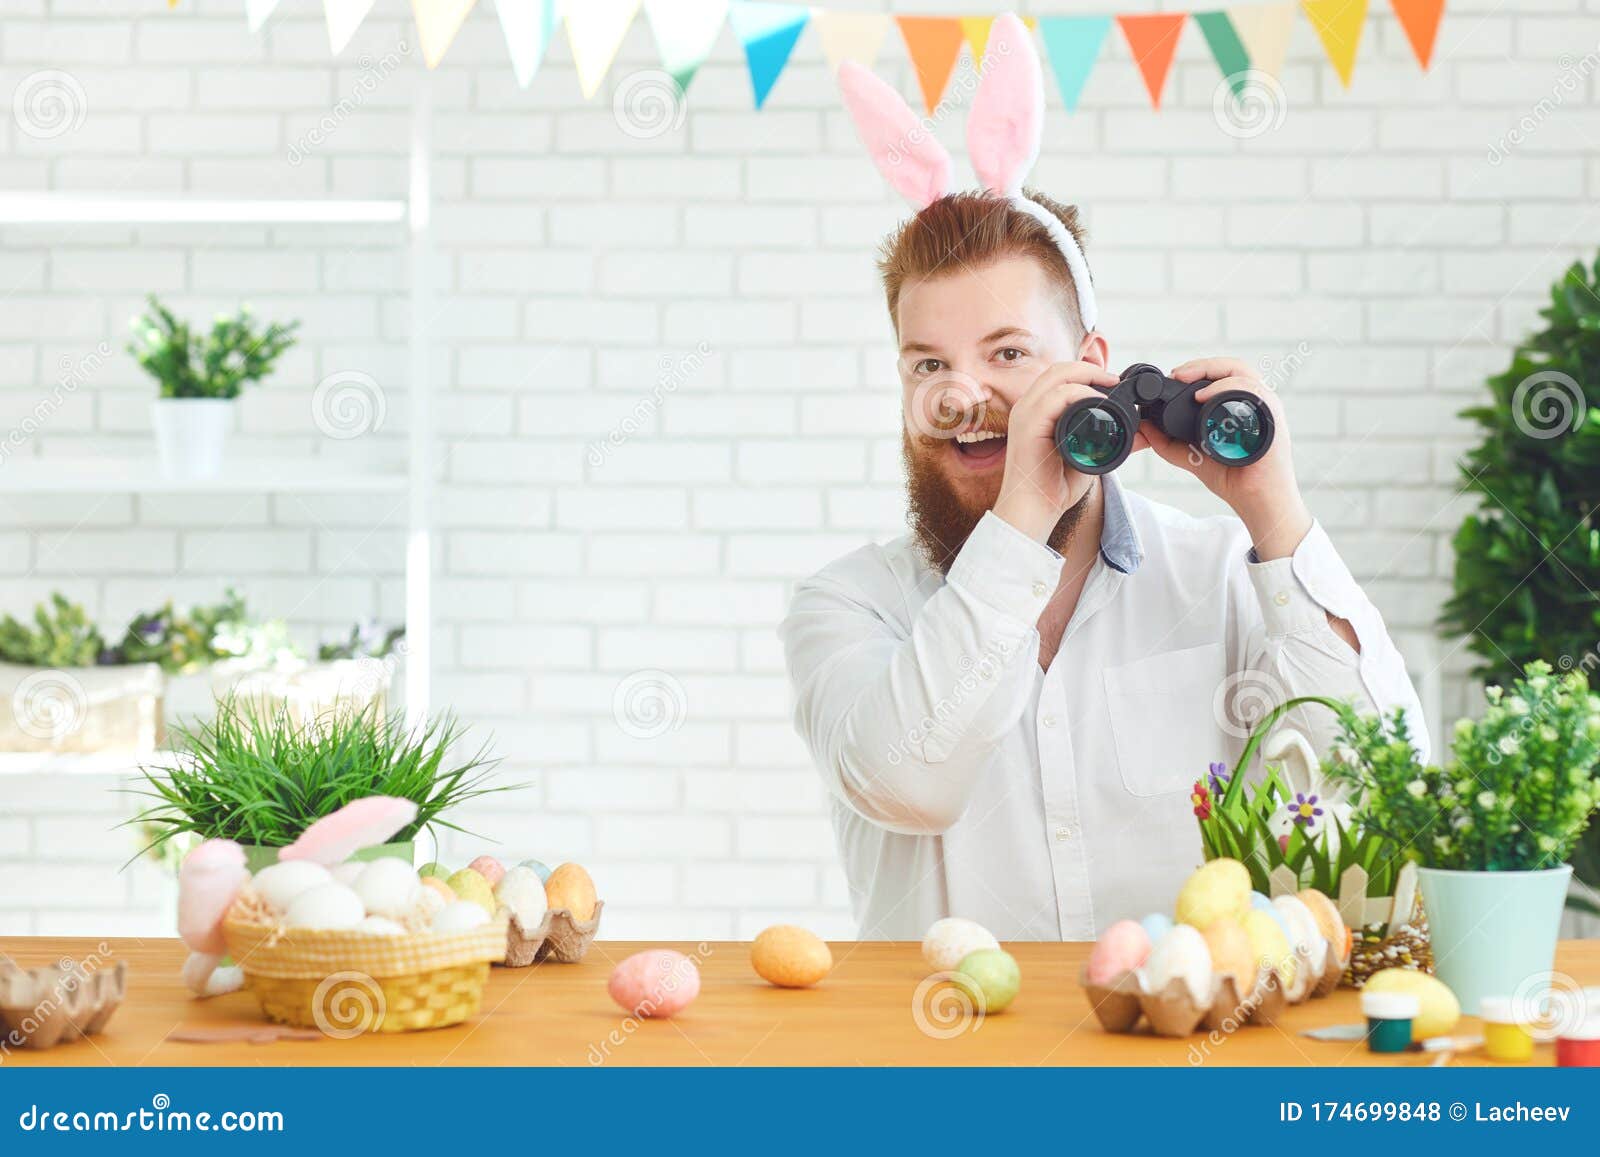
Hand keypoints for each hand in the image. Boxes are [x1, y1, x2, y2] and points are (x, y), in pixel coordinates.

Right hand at [993, 361, 1121, 542]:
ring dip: (1088, 375)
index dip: (1087, 373)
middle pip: (1059, 369)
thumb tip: (1140, 435)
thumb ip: (1107, 442)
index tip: (1113, 383)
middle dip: (1090, 368)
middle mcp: (1027, 408)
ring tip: (1111, 386)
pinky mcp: (1028, 425)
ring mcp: (1025, 414)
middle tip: (1116, 381)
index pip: (1060, 377)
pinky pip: (1056, 397)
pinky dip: (1080, 394)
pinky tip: (1099, 403)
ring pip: (1057, 376)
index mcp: (1037, 412)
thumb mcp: (1087, 458)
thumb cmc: (1053, 487)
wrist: (1033, 510)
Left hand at [1140, 357, 1310, 559]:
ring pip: (1242, 372)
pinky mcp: (1271, 418)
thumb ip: (1168, 442)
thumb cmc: (1232, 478)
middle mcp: (1256, 402)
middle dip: (1202, 365)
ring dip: (1211, 371)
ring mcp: (1266, 408)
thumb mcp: (1192, 456)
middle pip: (1233, 366)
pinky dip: (1225, 388)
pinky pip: (1250, 391)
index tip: (1173, 376)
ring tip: (1186, 380)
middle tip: (1176, 373)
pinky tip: (1203, 397)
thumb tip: (1144, 427)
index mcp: (1241, 406)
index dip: (1199, 369)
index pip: (1224, 373)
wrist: (1255, 500)